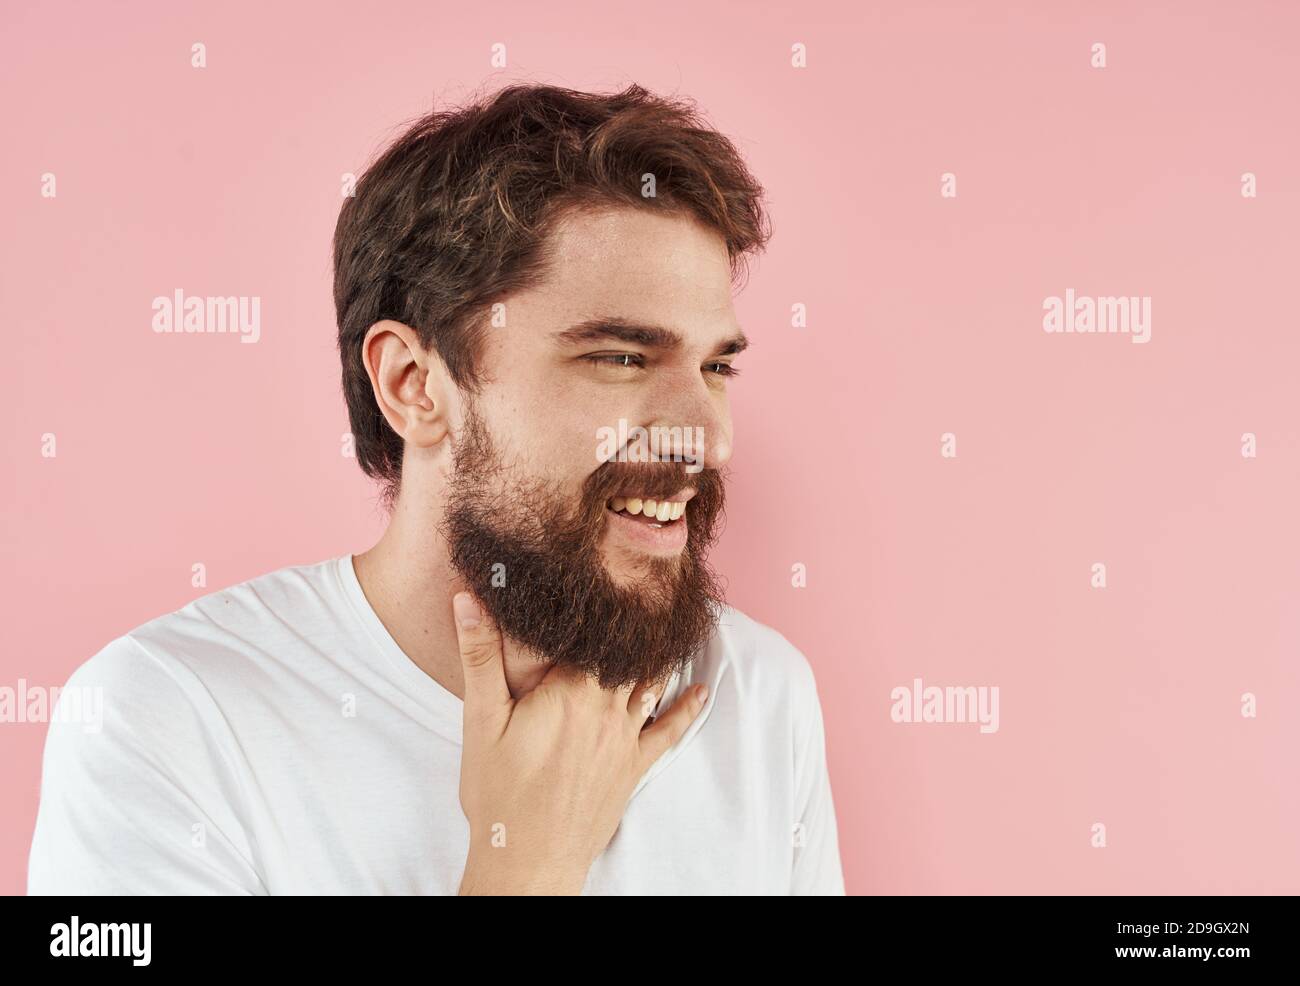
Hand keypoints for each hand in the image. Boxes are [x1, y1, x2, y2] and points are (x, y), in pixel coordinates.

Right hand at [452, 591, 707, 894]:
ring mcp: (624, 737)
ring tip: (665, 622)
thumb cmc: (499, 795)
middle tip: (633, 587)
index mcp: (569, 689)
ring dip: (656, 654)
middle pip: (622, 652)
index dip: (587, 602)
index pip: (587, 630)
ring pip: (648, 682)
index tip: (591, 573)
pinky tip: (700, 691)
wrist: (528, 861)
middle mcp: (605, 707)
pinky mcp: (633, 766)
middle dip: (623, 624)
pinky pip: (668, 730)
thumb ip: (480, 656)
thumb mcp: (481, 721)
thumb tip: (469, 599)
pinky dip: (686, 708)